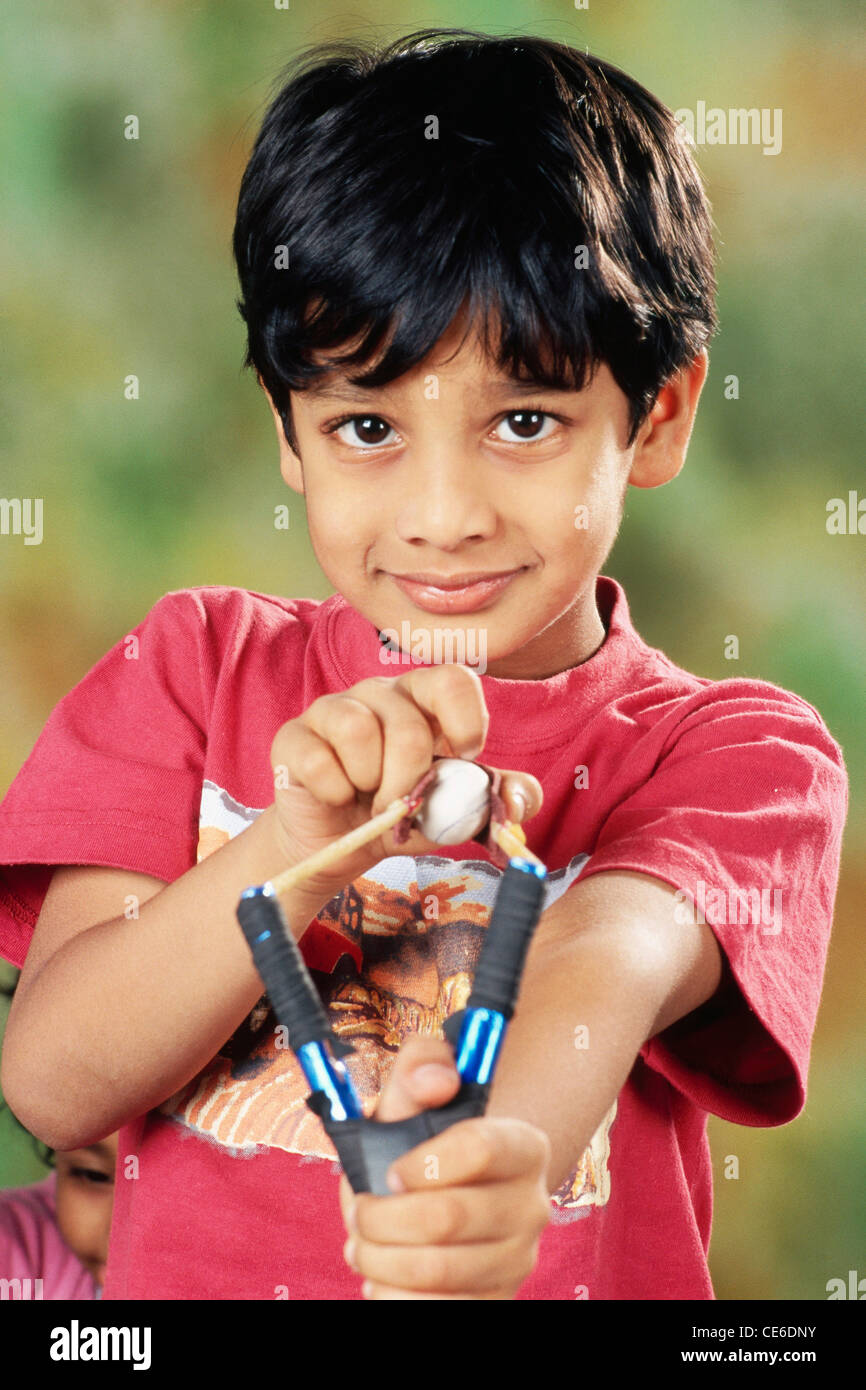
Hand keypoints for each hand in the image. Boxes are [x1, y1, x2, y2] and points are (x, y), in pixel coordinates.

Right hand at [269, 667, 542, 895]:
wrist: (338, 846)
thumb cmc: (399, 816)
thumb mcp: (455, 811)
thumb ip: (495, 800)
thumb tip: (522, 803)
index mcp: (423, 702)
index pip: (452, 678)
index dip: (465, 719)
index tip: (463, 757)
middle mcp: (378, 694)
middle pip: (408, 725)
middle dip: (410, 783)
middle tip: (401, 806)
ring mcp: (331, 710)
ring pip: (359, 730)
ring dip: (371, 784)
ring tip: (367, 799)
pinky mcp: (293, 737)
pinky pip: (318, 758)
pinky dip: (334, 791)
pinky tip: (335, 798)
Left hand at [338, 1035, 550, 1298]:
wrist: (446, 1197)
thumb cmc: (425, 1141)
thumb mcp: (417, 1094)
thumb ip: (421, 1065)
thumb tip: (433, 1080)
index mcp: (522, 1144)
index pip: (481, 1147)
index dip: (423, 1161)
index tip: (389, 1170)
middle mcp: (532, 1204)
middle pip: (448, 1217)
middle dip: (382, 1217)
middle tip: (360, 1212)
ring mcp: (518, 1259)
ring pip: (437, 1269)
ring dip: (380, 1258)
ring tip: (364, 1243)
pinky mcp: (497, 1300)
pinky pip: (437, 1308)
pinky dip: (394, 1295)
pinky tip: (384, 1275)